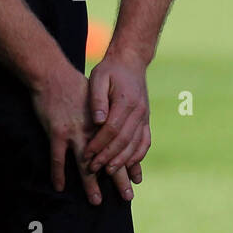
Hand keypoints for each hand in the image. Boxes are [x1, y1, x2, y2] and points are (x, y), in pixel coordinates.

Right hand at [31, 61, 135, 203]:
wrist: (53, 74)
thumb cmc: (75, 86)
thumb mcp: (99, 98)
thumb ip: (108, 115)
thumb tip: (116, 132)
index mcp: (104, 123)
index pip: (121, 147)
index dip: (128, 164)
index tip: (135, 180)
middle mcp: (92, 131)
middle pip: (109, 159)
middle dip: (119, 179)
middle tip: (128, 197)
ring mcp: (74, 133)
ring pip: (85, 164)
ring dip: (91, 184)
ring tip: (97, 200)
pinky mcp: (57, 132)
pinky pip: (57, 158)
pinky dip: (58, 173)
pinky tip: (59, 186)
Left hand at [84, 51, 150, 184]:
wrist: (131, 61)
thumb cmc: (110, 70)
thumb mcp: (99, 78)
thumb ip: (97, 100)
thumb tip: (97, 121)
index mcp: (126, 101)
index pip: (112, 130)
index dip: (99, 144)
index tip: (86, 154)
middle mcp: (139, 111)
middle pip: (124, 141)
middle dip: (108, 157)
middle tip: (94, 168)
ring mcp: (145, 117)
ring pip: (136, 144)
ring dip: (123, 161)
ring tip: (109, 171)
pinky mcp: (146, 120)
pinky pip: (145, 141)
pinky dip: (138, 155)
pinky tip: (129, 166)